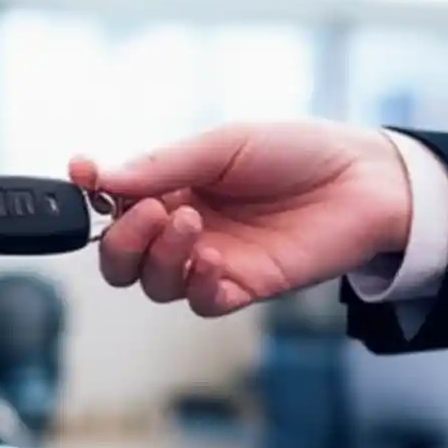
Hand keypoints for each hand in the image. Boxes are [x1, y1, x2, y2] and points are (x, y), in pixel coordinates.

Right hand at [70, 121, 410, 315]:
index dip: (91, 197)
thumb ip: (163, 164)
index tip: (83, 176)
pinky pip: (201, 304)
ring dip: (161, 257)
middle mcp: (184, 229)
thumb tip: (101, 178)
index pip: (113, 205)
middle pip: (121, 260)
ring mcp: (211, 262)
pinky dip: (198, 285)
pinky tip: (215, 261)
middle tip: (150, 213)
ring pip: (153, 284)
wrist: (365, 180)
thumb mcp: (224, 143)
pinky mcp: (244, 288)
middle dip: (121, 242)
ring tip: (194, 223)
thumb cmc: (298, 151)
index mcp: (173, 187)